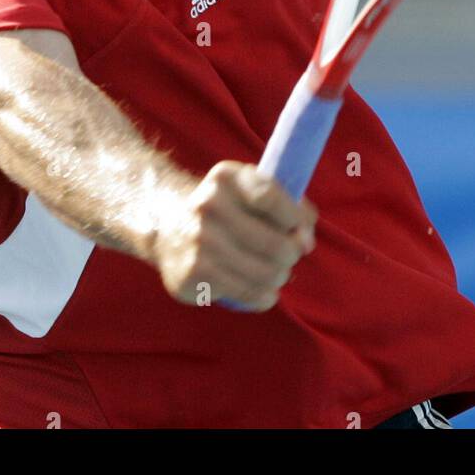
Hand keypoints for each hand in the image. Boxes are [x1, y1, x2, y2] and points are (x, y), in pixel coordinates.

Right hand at [152, 161, 317, 311]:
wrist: (167, 225)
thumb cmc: (227, 208)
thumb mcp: (251, 190)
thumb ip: (289, 205)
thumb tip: (306, 240)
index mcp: (226, 178)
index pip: (270, 197)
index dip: (295, 219)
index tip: (302, 232)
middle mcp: (208, 206)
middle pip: (275, 243)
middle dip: (291, 254)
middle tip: (288, 257)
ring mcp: (198, 241)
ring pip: (265, 273)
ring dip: (279, 276)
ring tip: (276, 274)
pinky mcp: (192, 274)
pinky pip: (246, 294)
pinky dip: (264, 297)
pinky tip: (264, 292)